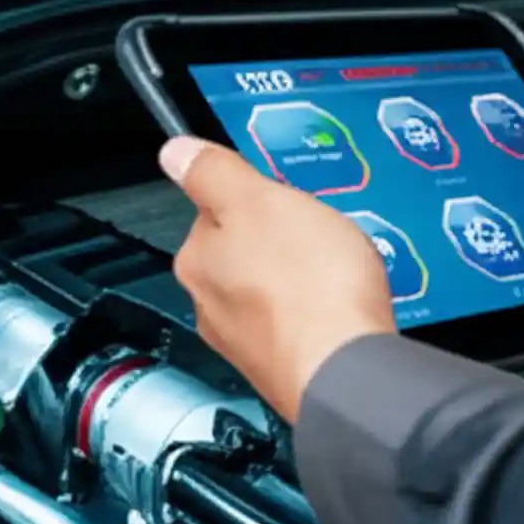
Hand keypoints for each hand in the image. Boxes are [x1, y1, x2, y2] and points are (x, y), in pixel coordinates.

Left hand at [159, 136, 396, 421]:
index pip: (214, 211)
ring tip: (335, 270)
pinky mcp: (283, 366)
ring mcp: (245, 342)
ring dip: (299, 278)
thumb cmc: (309, 287)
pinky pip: (296, 324)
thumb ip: (214, 173)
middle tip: (316, 233)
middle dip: (278, 242)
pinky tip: (339, 306)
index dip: (254, 200)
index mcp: (198, 259)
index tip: (283, 199)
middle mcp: (211, 305)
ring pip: (269, 291)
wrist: (347, 370)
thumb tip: (175, 152)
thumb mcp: (260, 200)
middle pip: (242, 253)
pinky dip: (315, 312)